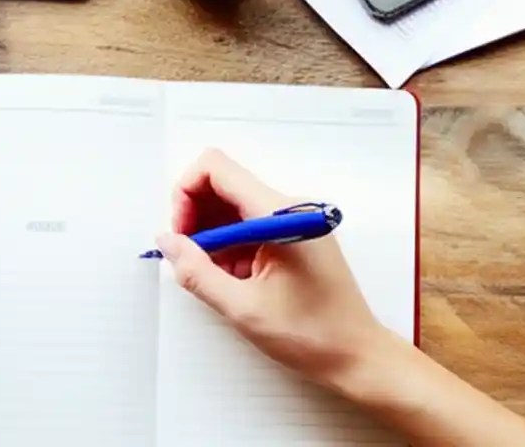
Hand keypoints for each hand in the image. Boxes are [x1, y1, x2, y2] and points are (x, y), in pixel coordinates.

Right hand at [155, 149, 400, 388]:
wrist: (356, 355)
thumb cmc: (311, 334)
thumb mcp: (243, 308)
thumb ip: (197, 272)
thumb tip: (167, 242)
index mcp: (278, 214)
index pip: (217, 169)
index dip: (186, 193)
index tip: (181, 234)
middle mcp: (287, 208)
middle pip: (223, 185)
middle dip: (195, 216)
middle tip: (188, 258)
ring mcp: (292, 222)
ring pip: (233, 208)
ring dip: (212, 236)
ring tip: (212, 276)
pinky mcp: (293, 238)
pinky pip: (250, 227)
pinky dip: (230, 248)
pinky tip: (231, 280)